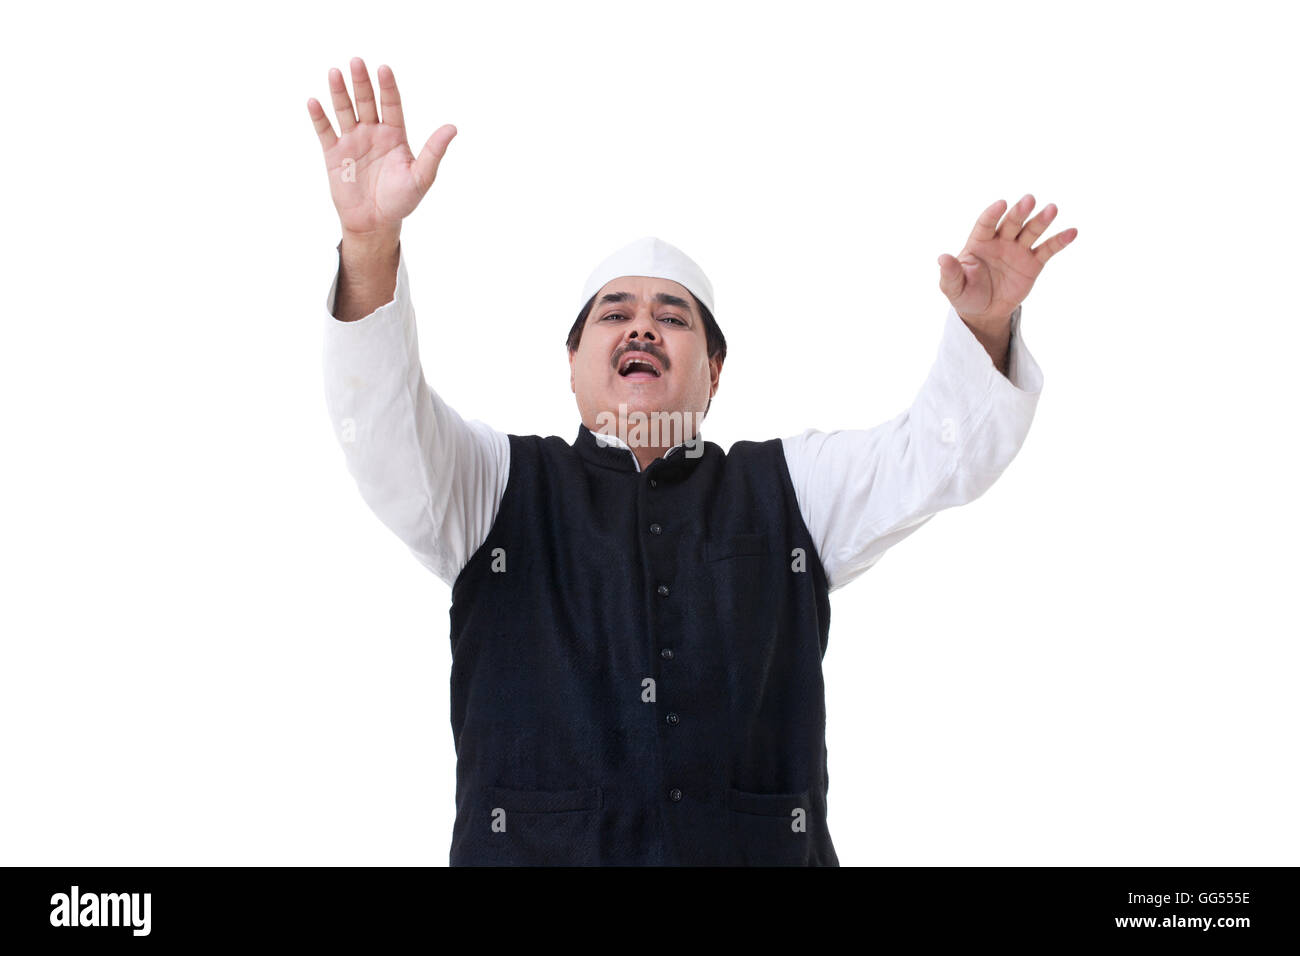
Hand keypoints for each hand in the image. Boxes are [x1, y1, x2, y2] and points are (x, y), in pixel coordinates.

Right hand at [306, 58, 456, 238]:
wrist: (375, 223)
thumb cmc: (401, 201)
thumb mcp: (421, 177)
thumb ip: (434, 152)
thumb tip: (453, 127)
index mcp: (394, 135)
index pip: (391, 104)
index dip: (387, 87)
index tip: (384, 69)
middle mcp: (373, 133)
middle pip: (366, 101)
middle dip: (361, 82)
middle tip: (357, 61)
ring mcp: (352, 141)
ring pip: (345, 110)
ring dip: (339, 92)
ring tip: (335, 72)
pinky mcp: (334, 153)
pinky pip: (325, 131)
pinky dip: (319, 117)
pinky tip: (314, 101)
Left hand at [937, 195, 1076, 326]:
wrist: (984, 311)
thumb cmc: (965, 294)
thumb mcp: (953, 287)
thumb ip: (950, 273)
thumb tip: (942, 258)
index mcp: (979, 242)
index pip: (986, 223)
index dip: (992, 214)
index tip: (1001, 204)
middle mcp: (1000, 241)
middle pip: (1011, 223)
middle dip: (1019, 212)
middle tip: (1029, 200)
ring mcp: (1018, 250)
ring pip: (1031, 231)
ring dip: (1041, 221)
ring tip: (1052, 209)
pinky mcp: (1033, 263)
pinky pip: (1047, 249)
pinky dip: (1059, 241)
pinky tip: (1072, 232)